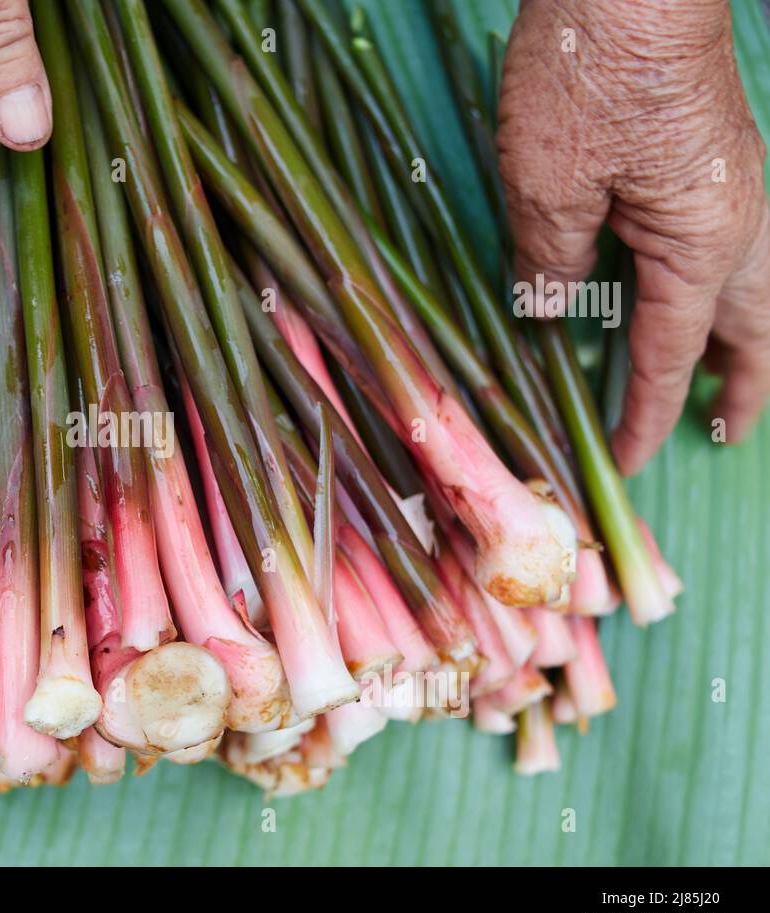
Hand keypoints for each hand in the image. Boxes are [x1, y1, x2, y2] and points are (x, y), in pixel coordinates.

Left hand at [497, 0, 769, 473]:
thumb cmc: (593, 70)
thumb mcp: (548, 183)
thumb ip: (550, 260)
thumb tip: (546, 309)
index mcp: (703, 241)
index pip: (673, 356)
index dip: (646, 415)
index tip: (624, 459)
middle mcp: (738, 218)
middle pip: (754, 327)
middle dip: (744, 386)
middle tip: (725, 430)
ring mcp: (733, 182)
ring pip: (755, 284)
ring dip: (742, 338)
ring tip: (723, 378)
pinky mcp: (712, 155)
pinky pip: (729, 244)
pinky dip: (716, 288)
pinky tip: (686, 291)